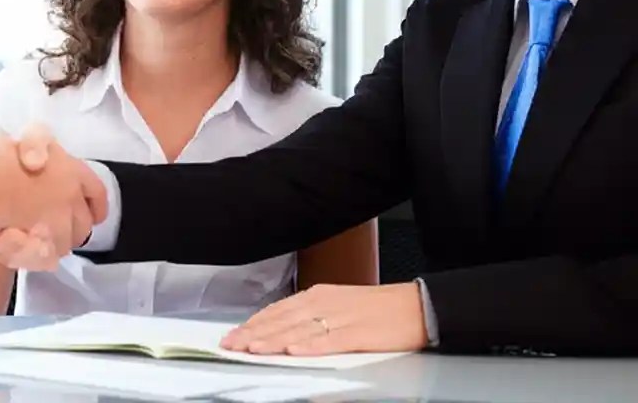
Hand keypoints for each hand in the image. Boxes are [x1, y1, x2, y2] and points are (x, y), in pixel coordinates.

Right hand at [0, 124, 101, 270]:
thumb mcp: (19, 143)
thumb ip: (31, 149)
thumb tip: (29, 151)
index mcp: (71, 169)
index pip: (97, 191)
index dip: (97, 205)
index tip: (96, 215)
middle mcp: (72, 196)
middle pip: (84, 222)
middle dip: (75, 229)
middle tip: (58, 230)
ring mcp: (61, 222)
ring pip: (67, 242)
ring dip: (57, 242)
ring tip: (39, 241)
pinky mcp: (46, 243)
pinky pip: (50, 255)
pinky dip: (41, 254)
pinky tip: (27, 249)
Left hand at [219, 283, 428, 355]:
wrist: (417, 306)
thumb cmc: (378, 309)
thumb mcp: (338, 304)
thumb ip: (310, 316)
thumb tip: (282, 330)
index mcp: (318, 296)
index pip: (277, 311)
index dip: (253, 324)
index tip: (233, 335)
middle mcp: (324, 304)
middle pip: (282, 321)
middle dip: (254, 334)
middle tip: (231, 345)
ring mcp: (341, 318)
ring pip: (299, 330)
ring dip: (273, 341)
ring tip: (252, 349)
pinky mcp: (359, 334)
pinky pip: (331, 341)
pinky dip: (311, 346)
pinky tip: (294, 351)